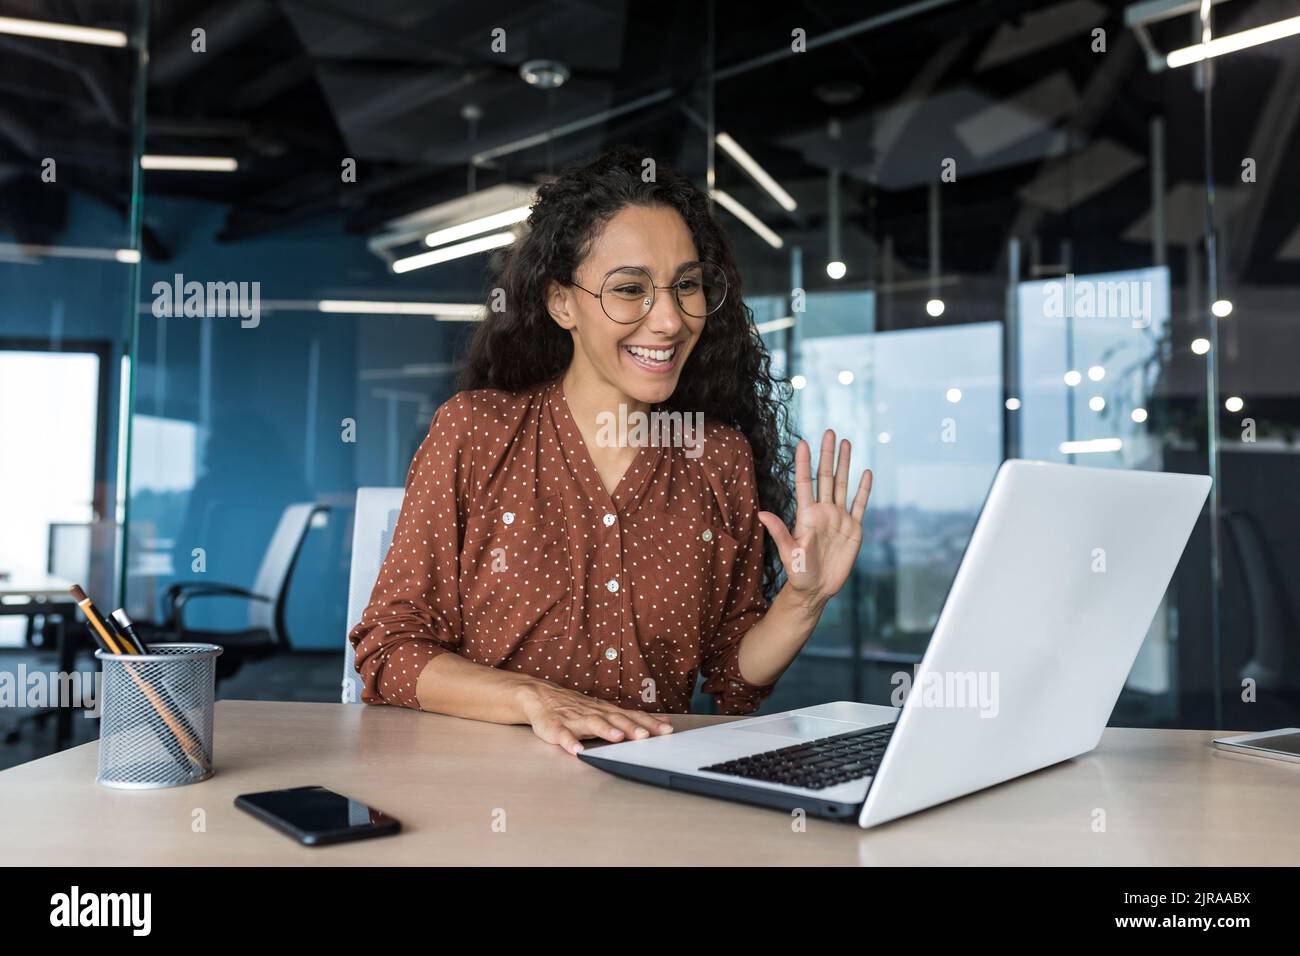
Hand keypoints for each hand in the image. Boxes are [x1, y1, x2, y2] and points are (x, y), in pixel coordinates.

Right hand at [517, 681, 673, 754]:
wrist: (541, 697)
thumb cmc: (578, 708)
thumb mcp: (606, 711)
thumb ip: (631, 718)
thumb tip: (662, 723)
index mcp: (607, 711)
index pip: (632, 716)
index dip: (649, 723)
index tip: (666, 730)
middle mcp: (594, 713)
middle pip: (615, 719)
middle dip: (631, 727)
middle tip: (646, 735)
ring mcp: (575, 719)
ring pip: (592, 723)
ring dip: (605, 730)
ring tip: (617, 737)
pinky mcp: (556, 727)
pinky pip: (563, 735)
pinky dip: (570, 742)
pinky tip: (576, 750)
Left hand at [758, 430, 871, 607]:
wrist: (816, 589)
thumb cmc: (798, 573)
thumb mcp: (788, 553)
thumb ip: (778, 532)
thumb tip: (760, 513)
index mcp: (806, 515)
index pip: (805, 482)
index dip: (804, 462)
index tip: (804, 442)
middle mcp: (823, 511)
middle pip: (826, 477)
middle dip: (828, 454)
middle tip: (830, 431)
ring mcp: (839, 518)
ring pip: (842, 484)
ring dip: (845, 464)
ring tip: (847, 442)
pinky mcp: (853, 529)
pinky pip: (860, 505)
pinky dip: (864, 489)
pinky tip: (866, 473)